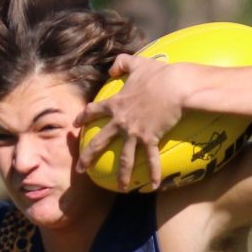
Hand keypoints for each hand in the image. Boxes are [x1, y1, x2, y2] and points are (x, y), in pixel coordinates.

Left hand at [76, 55, 188, 191]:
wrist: (175, 86)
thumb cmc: (158, 74)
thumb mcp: (138, 63)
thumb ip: (122, 63)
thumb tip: (111, 69)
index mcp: (116, 104)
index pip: (93, 111)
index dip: (83, 117)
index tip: (75, 125)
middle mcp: (121, 121)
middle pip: (100, 142)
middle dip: (87, 157)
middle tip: (79, 170)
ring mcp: (135, 132)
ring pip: (124, 159)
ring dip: (122, 175)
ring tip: (120, 188)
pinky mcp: (150, 138)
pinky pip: (151, 160)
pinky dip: (154, 174)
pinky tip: (153, 186)